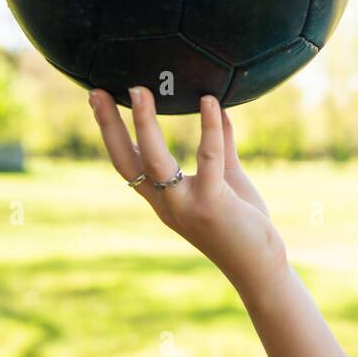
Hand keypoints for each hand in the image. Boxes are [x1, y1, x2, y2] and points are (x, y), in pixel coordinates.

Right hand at [89, 85, 286, 285]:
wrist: (260, 266)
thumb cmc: (244, 222)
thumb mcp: (228, 178)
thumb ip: (221, 146)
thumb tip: (217, 107)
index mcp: (163, 198)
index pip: (127, 161)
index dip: (110, 131)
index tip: (98, 100)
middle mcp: (166, 203)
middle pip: (127, 160)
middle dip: (109, 126)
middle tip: (97, 91)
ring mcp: (186, 205)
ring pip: (156, 161)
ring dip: (145, 125)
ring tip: (140, 91)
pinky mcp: (212, 204)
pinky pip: (208, 159)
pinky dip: (209, 128)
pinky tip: (211, 102)